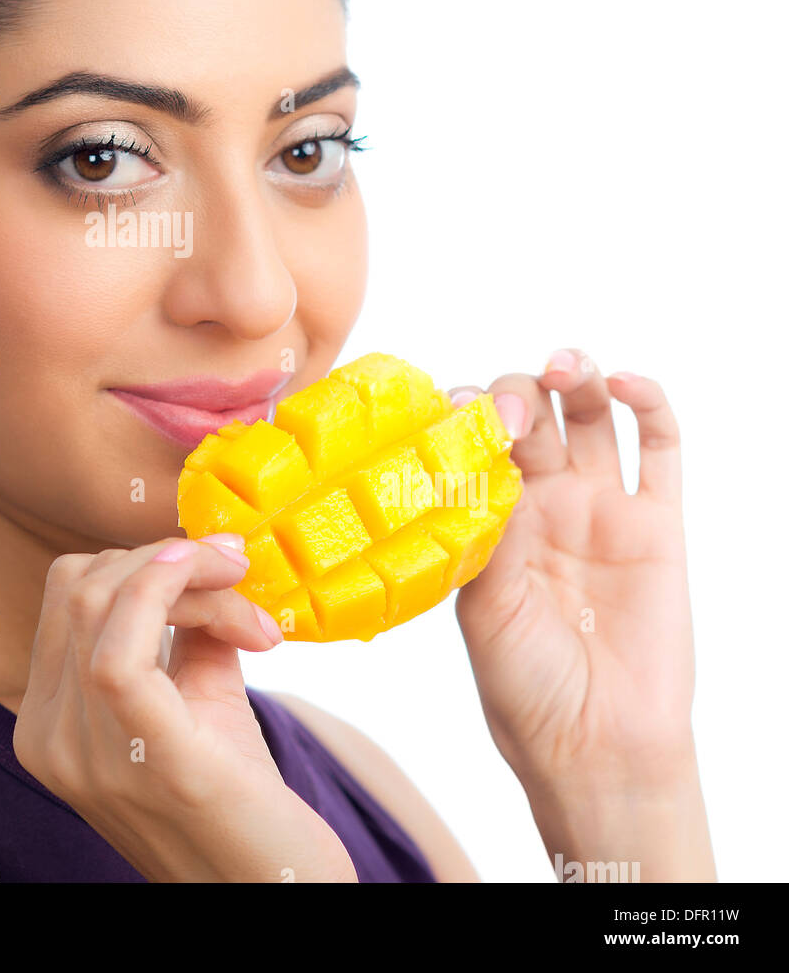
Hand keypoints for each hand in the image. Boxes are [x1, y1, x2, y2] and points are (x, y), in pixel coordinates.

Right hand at [12, 534, 358, 881]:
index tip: (213, 564)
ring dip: (186, 572)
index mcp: (48, 721)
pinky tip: (221, 586)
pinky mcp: (144, 760)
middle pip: (79, 585)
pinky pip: (120, 648)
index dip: (139, 560)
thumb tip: (197, 551)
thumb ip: (182, 627)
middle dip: (165, 560)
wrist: (272, 889)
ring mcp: (84, 756)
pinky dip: (167, 590)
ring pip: (101, 601)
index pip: (66, 595)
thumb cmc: (238, 795)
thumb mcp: (195, 693)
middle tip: (238, 576)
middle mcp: (48, 739)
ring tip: (247, 602)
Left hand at [449, 349, 696, 792]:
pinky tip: (623, 384)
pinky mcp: (657, 522)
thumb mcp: (483, 604)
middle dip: (514, 394)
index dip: (464, 415)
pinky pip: (659, 447)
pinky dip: (647, 403)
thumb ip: (483, 532)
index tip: (453, 411)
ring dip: (575, 375)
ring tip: (563, 367)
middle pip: (528, 413)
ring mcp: (600, 506)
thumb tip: (468, 462)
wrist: (596, 746)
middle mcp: (542, 502)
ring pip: (588, 414)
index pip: (473, 440)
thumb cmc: (525, 686)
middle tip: (505, 411)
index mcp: (489, 516)